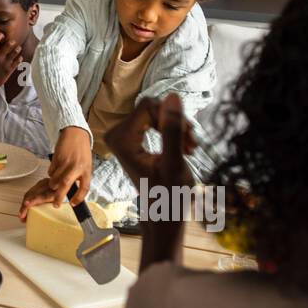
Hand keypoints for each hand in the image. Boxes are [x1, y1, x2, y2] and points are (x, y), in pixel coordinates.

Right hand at [0, 31, 24, 93]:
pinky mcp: (9, 70)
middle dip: (11, 42)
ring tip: (18, 48)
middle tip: (12, 42)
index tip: (2, 35)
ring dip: (17, 49)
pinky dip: (19, 58)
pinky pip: (18, 61)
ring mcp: (4, 64)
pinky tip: (19, 57)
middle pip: (8, 45)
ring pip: (15, 52)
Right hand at [18, 127, 91, 218]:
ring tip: (54, 183)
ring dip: (53, 184)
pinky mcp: (57, 158)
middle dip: (59, 197)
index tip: (73, 204)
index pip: (84, 188)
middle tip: (55, 203)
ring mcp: (66, 162)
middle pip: (66, 185)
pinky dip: (51, 173)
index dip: (78, 198)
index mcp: (86, 170)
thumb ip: (80, 177)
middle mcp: (76, 167)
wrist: (76, 134)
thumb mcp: (86, 165)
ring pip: (55, 179)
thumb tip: (72, 190)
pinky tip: (55, 168)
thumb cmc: (81, 150)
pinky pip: (51, 171)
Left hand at [128, 92, 196, 270]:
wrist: (163, 211)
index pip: (148, 106)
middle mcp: (115, 134)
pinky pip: (153, 117)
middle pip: (152, 106)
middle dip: (175, 122)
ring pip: (156, 111)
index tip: (188, 140)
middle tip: (192, 144)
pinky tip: (184, 145)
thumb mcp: (175, 163)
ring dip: (177, 126)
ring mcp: (122, 134)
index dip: (172, 118)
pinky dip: (170, 129)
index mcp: (120, 140)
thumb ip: (172, 131)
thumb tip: (172, 96)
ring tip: (190, 147)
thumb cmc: (169, 195)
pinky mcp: (130, 134)